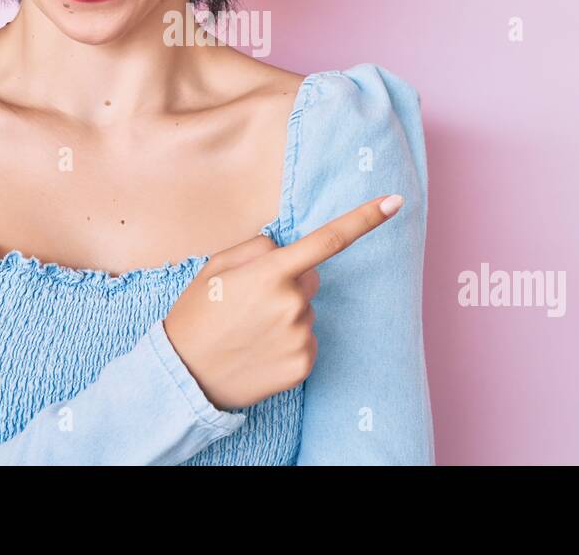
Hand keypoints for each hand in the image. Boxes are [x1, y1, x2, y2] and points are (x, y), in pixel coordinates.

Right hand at [161, 193, 404, 410]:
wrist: (183, 376)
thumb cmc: (197, 314)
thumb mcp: (215, 267)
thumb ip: (256, 247)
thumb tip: (285, 247)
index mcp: (270, 272)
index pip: (328, 240)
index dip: (365, 219)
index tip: (395, 202)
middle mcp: (292, 303)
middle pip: (310, 279)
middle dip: (288, 284)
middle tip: (250, 304)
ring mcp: (300, 336)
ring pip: (307, 312)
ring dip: (286, 316)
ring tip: (249, 331)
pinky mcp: (304, 365)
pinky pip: (308, 341)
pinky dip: (289, 343)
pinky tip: (259, 351)